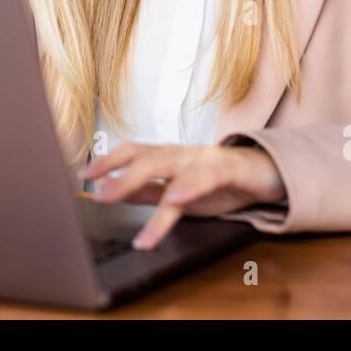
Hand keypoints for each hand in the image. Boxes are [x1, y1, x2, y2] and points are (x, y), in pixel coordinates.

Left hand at [79, 142, 285, 249]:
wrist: (268, 175)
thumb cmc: (220, 183)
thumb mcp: (176, 193)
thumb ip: (146, 192)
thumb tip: (110, 192)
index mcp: (169, 158)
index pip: (132, 153)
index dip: (107, 161)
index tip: (83, 173)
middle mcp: (183, 154)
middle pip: (146, 158)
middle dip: (118, 173)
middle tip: (97, 193)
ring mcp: (205, 159)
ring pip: (170, 166)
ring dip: (141, 180)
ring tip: (118, 196)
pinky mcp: (229, 168)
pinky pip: (207, 176)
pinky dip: (189, 185)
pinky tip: (175, 197)